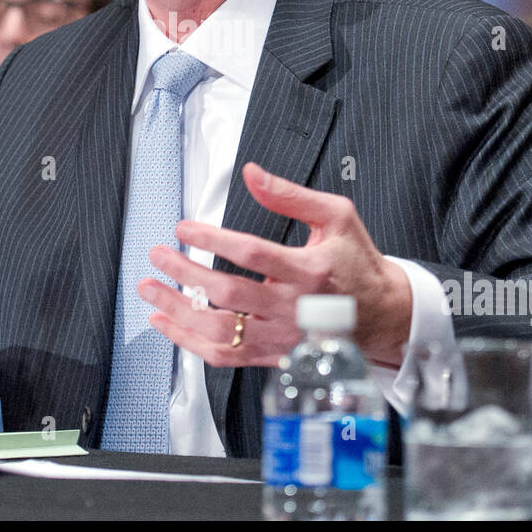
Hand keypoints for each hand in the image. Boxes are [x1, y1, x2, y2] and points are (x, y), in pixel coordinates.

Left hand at [140, 162, 411, 367]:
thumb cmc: (357, 263)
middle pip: (229, 294)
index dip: (214, 238)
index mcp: (310, 271)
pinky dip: (190, 343)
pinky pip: (225, 356)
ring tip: (150, 290)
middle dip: (186, 273)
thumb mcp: (336, 216)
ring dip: (178, 311)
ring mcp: (282, 337)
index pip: (253, 253)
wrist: (381, 314)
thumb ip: (291, 195)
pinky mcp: (273, 356)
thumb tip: (252, 174)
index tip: (185, 227)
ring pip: (220, 331)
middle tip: (159, 255)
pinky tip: (167, 323)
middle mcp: (294, 308)